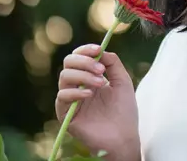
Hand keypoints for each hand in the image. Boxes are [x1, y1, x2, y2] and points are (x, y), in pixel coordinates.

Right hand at [56, 44, 140, 160]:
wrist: (123, 136)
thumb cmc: (124, 111)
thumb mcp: (122, 81)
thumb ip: (113, 63)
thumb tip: (102, 50)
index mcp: (89, 76)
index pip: (79, 56)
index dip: (86, 50)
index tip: (99, 49)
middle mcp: (77, 85)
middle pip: (68, 62)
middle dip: (85, 61)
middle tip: (101, 69)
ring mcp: (70, 99)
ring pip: (64, 76)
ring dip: (83, 75)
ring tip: (101, 83)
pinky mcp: (65, 114)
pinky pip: (62, 96)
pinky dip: (75, 91)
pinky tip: (89, 94)